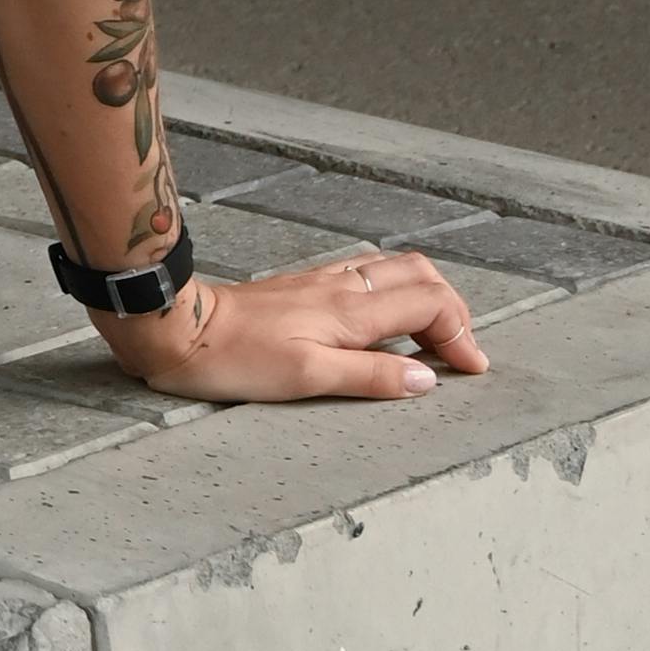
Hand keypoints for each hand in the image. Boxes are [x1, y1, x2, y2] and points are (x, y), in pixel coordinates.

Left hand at [99, 246, 488, 406]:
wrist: (179, 327)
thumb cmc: (234, 357)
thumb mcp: (307, 378)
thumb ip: (370, 376)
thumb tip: (425, 380)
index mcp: (352, 310)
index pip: (432, 304)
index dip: (461, 334)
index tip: (470, 368)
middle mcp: (344, 286)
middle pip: (422, 277)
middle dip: (452, 310)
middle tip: (457, 352)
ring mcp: (323, 282)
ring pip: (395, 271)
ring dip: (425, 298)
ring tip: (430, 337)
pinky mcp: (304, 286)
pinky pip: (366, 276)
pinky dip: (393, 294)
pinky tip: (381, 320)